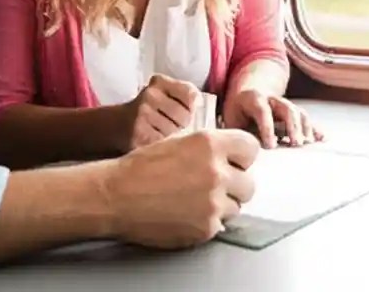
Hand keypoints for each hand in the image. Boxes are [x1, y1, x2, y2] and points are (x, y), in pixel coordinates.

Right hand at [104, 129, 259, 247]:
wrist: (116, 196)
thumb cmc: (141, 167)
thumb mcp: (178, 141)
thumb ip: (209, 148)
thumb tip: (230, 155)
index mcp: (210, 144)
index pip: (251, 148)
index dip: (242, 157)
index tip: (235, 163)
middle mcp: (216, 172)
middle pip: (249, 183)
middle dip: (234, 185)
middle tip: (213, 186)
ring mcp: (213, 202)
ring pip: (236, 206)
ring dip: (221, 204)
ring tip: (194, 200)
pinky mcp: (206, 227)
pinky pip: (219, 224)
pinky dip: (206, 221)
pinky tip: (186, 213)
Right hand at [118, 74, 201, 151]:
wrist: (118, 123)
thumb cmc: (150, 109)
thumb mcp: (165, 93)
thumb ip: (186, 93)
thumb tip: (199, 103)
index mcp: (159, 82)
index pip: (190, 95)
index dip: (191, 108)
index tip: (185, 111)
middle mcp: (150, 95)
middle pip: (185, 117)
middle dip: (183, 125)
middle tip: (173, 125)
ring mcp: (142, 115)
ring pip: (175, 132)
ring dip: (173, 137)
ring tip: (162, 132)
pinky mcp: (138, 134)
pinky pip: (163, 143)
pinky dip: (163, 146)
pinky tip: (155, 140)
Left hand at [222, 89, 324, 148]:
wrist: (248, 93)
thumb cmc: (238, 111)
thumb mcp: (231, 119)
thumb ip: (238, 133)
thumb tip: (243, 152)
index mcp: (254, 99)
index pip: (263, 112)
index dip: (267, 128)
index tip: (271, 146)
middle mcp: (273, 99)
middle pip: (287, 109)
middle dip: (293, 126)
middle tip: (296, 144)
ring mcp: (285, 105)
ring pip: (299, 113)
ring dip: (305, 128)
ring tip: (308, 144)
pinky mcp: (294, 113)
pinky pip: (306, 120)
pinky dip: (315, 129)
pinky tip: (323, 139)